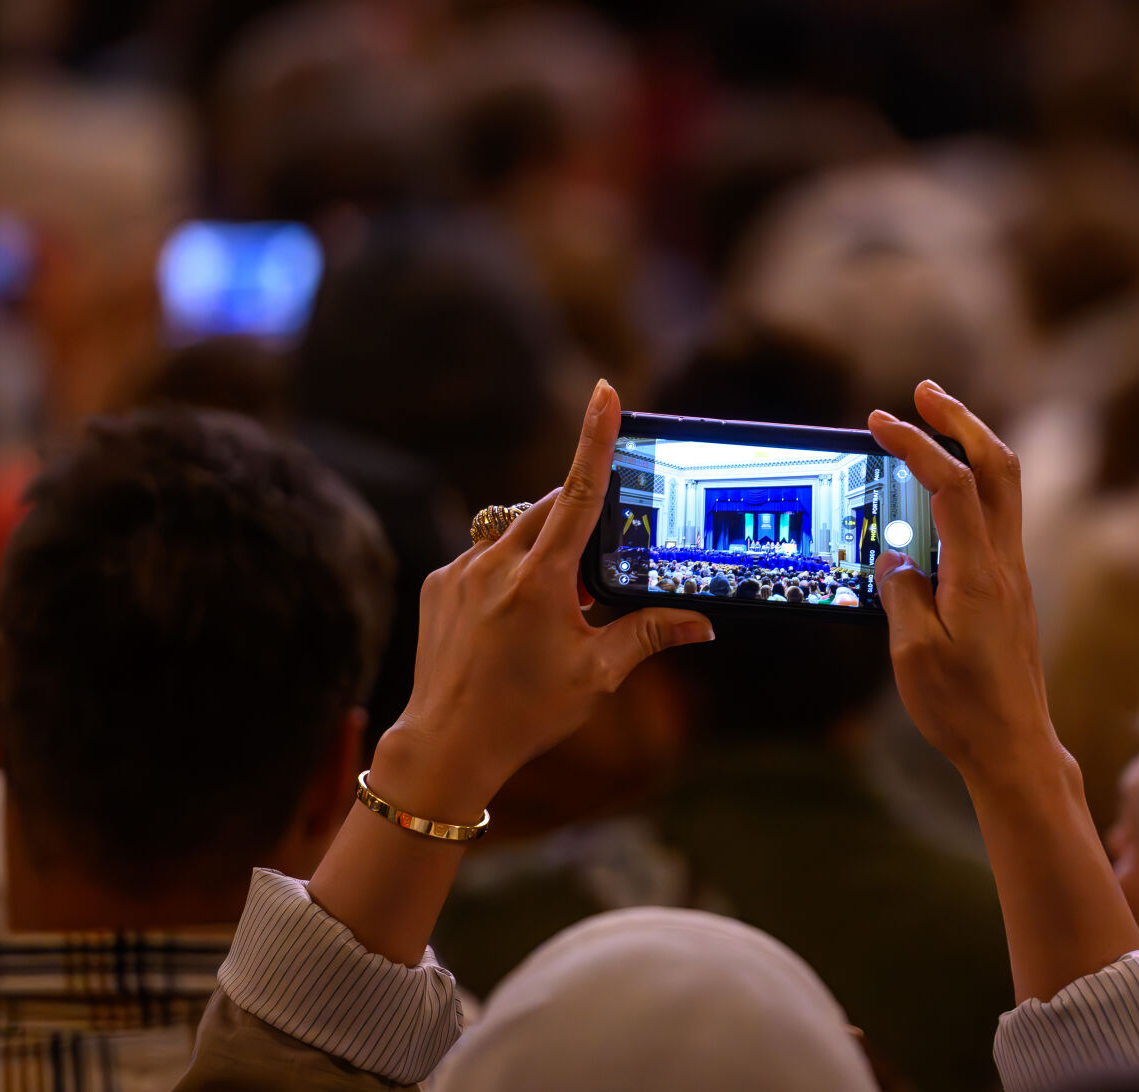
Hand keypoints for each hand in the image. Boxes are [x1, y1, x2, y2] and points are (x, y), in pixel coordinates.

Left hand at [310, 381, 713, 965]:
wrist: (446, 745)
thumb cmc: (526, 713)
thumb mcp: (597, 675)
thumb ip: (648, 636)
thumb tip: (702, 625)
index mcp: (540, 581)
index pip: (579, 493)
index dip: (595, 438)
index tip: (606, 392)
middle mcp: (495, 564)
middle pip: (549, 508)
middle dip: (578, 519)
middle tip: (596, 567)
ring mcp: (460, 570)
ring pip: (513, 531)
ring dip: (540, 550)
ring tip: (551, 607)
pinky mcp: (436, 582)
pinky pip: (481, 555)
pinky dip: (505, 570)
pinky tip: (509, 619)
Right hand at [869, 380, 1059, 783]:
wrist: (1015, 747)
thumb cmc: (963, 707)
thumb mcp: (914, 651)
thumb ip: (901, 591)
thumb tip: (894, 554)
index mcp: (980, 573)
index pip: (954, 484)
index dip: (919, 444)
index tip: (881, 420)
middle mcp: (1005, 564)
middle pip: (998, 466)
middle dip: (962, 420)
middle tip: (924, 391)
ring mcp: (1012, 575)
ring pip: (1004, 488)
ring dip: (971, 446)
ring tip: (932, 425)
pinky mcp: (1009, 591)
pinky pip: (995, 519)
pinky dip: (970, 487)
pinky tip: (937, 495)